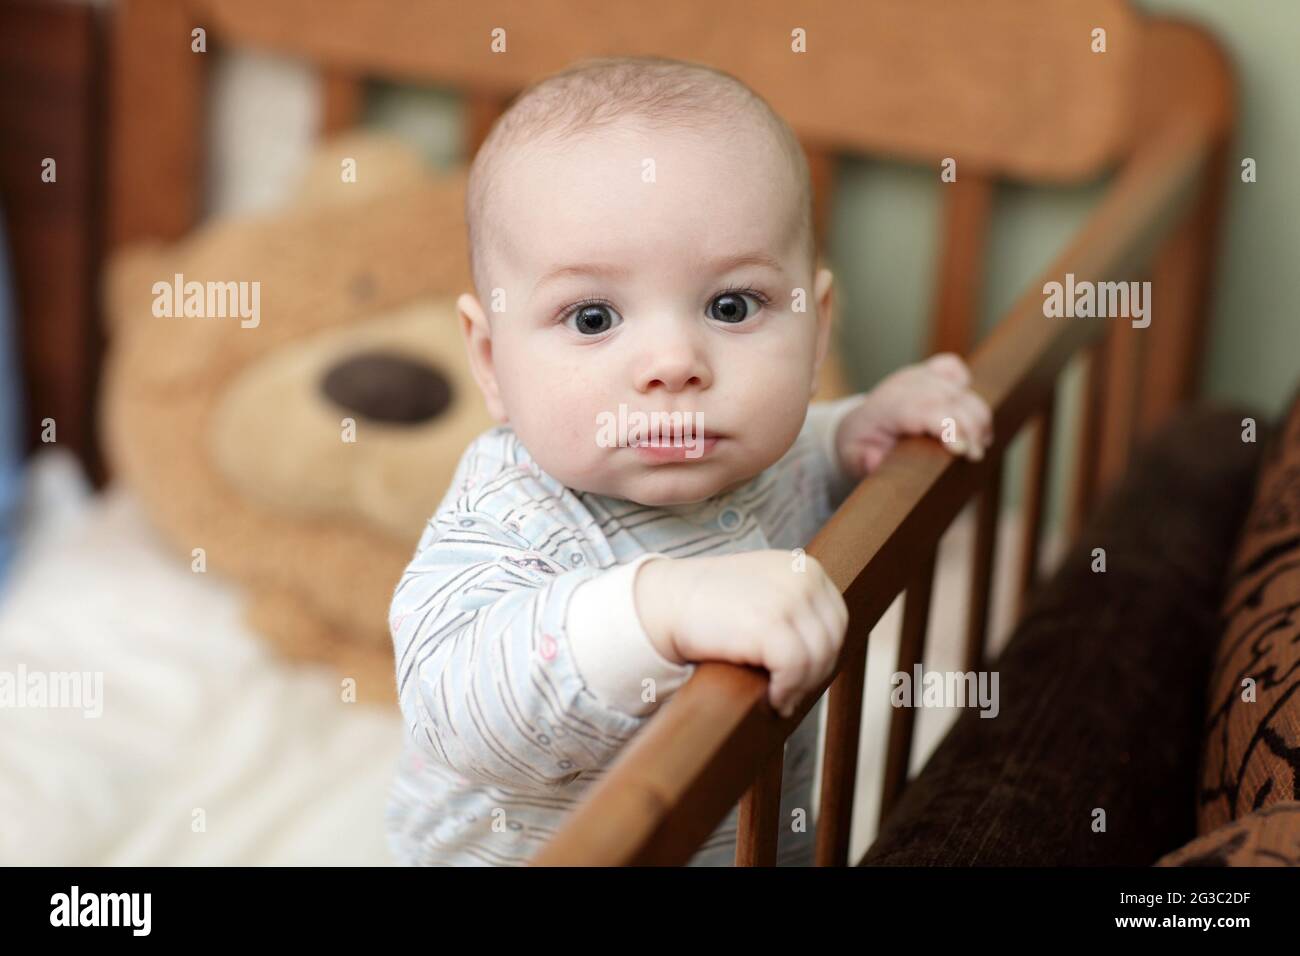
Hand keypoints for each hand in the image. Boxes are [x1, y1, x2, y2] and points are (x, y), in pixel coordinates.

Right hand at [634, 551, 847, 718]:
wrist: (666, 601)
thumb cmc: (710, 604)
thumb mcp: (764, 590)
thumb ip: (796, 607)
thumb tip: (826, 654)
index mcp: (804, 567)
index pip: (836, 618)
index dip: (824, 651)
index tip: (804, 674)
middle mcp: (803, 578)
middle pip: (832, 639)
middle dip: (815, 672)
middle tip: (791, 692)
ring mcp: (789, 599)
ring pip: (818, 658)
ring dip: (801, 686)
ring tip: (780, 699)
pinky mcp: (772, 625)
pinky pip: (796, 669)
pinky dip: (787, 690)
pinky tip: (772, 698)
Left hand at [836, 352, 993, 479]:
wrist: (858, 423)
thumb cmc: (861, 444)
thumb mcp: (853, 457)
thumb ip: (863, 461)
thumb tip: (875, 460)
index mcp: (888, 405)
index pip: (924, 408)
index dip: (948, 426)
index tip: (962, 450)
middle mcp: (907, 384)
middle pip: (950, 399)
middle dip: (970, 428)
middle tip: (974, 457)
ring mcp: (921, 375)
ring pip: (961, 390)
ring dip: (978, 417)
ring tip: (979, 446)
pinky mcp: (931, 371)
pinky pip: (955, 369)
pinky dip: (967, 389)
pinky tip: (969, 417)